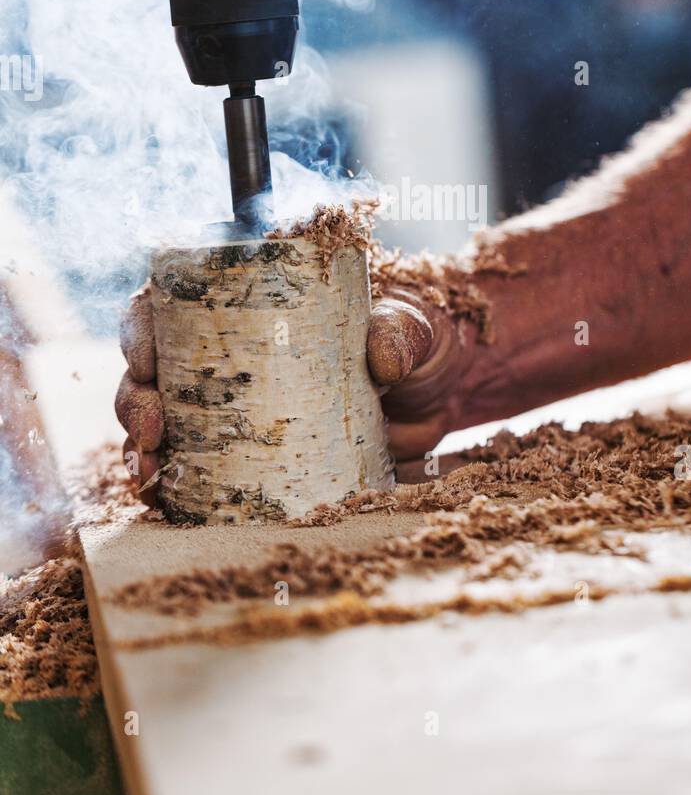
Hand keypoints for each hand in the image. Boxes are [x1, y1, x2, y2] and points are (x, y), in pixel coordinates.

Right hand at [115, 283, 464, 491]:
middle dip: (138, 399)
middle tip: (152, 429)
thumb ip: (401, 330)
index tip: (144, 356)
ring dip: (143, 446)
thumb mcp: (412, 322)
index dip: (142, 326)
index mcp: (250, 298)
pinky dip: (176, 482)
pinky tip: (165, 497)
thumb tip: (380, 357)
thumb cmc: (420, 334)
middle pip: (156, 368)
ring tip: (150, 473)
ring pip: (165, 418)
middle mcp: (231, 348)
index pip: (173, 302)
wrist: (448, 389)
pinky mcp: (255, 448)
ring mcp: (238, 401)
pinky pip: (199, 464)